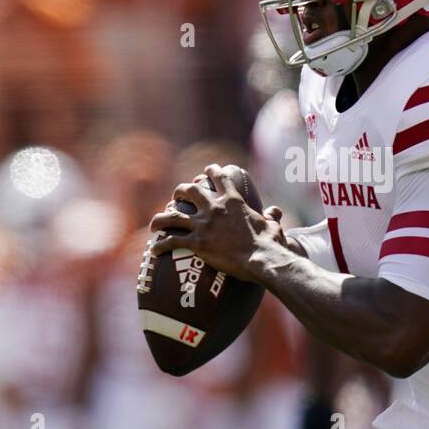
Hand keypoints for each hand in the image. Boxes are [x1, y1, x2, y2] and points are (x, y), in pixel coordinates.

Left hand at [148, 164, 293, 280]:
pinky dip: (160, 245)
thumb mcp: (273, 226)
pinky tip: (154, 250)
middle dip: (180, 192)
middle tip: (177, 197)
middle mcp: (215, 208)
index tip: (206, 170)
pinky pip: (172, 241)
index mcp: (233, 201)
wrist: (262, 258)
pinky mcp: (197, 243)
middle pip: (190, 191)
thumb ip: (271, 217)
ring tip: (156, 224)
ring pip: (173, 215)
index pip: (219, 178)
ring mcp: (204, 225)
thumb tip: (274, 212)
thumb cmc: (270, 243)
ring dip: (161, 218)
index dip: (211, 171)